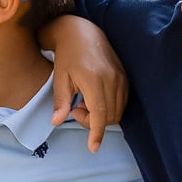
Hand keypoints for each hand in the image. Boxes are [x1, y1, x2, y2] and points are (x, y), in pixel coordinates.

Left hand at [41, 16, 125, 152]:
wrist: (83, 33)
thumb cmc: (67, 56)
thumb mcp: (59, 79)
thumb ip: (60, 102)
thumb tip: (56, 122)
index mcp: (94, 80)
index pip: (100, 113)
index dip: (97, 132)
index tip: (93, 148)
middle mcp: (112, 80)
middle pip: (109, 116)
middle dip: (92, 122)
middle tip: (76, 109)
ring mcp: (121, 78)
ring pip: (117, 112)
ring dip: (101, 115)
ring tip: (84, 101)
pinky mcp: (125, 78)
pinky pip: (122, 103)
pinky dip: (108, 108)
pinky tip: (94, 98)